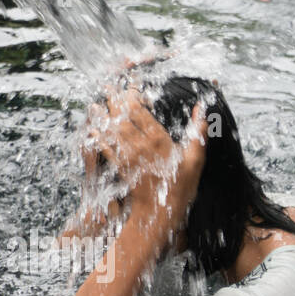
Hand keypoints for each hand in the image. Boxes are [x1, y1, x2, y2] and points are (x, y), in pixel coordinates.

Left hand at [85, 88, 206, 223]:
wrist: (161, 212)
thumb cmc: (181, 186)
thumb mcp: (196, 159)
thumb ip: (198, 133)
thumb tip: (202, 109)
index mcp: (158, 140)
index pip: (141, 112)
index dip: (133, 95)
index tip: (128, 83)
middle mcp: (140, 146)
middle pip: (123, 118)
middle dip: (113, 101)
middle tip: (106, 86)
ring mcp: (128, 157)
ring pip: (111, 131)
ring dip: (102, 117)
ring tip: (94, 104)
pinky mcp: (120, 168)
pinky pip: (106, 150)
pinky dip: (97, 139)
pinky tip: (92, 130)